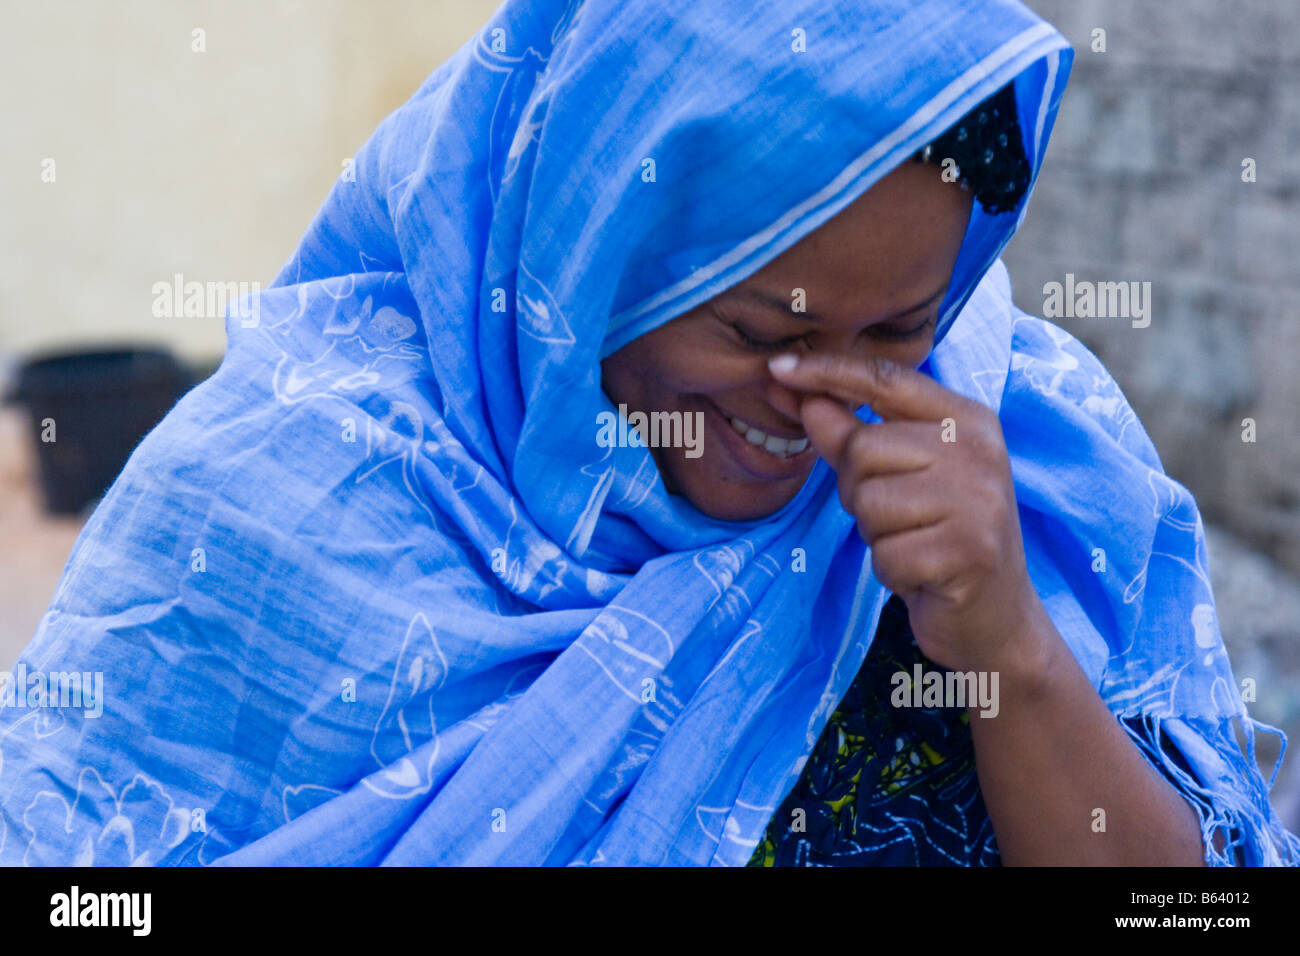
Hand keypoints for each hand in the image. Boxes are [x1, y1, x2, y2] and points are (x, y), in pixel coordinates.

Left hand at [766, 352, 1050, 677]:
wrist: (997, 618)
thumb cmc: (939, 538)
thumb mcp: (897, 478)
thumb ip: (849, 434)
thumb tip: (799, 395)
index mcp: (965, 419)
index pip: (885, 380)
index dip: (826, 371)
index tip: (776, 365)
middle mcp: (979, 450)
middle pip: (863, 448)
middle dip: (858, 489)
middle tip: (897, 518)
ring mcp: (979, 500)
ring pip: (869, 501)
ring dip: (876, 534)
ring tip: (914, 543)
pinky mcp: (970, 552)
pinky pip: (885, 553)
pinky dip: (891, 570)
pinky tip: (922, 574)